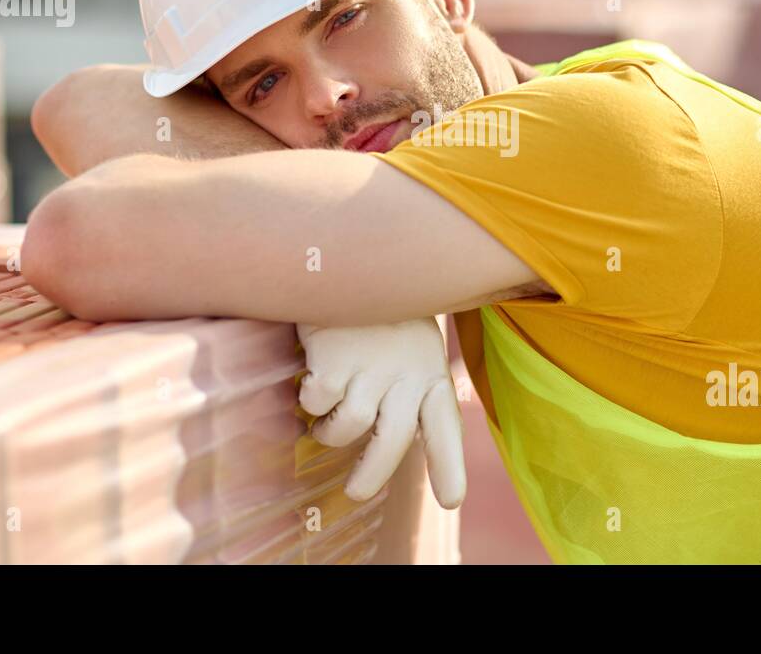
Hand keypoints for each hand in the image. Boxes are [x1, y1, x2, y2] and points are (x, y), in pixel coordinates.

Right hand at [296, 317, 466, 509]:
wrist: (349, 260)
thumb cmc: (382, 312)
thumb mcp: (411, 346)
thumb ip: (409, 388)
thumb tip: (389, 437)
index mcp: (429, 373)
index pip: (444, 426)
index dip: (448, 466)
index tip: (452, 499)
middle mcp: (406, 376)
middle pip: (391, 444)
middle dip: (372, 475)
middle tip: (357, 493)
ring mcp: (370, 370)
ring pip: (347, 428)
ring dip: (329, 430)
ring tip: (325, 417)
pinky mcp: (334, 363)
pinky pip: (316, 404)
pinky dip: (308, 397)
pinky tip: (312, 374)